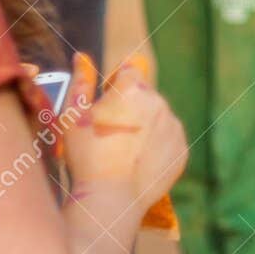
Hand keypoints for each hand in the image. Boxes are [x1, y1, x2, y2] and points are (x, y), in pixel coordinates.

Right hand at [64, 53, 187, 214]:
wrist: (111, 197)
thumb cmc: (86, 155)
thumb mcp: (73, 115)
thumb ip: (81, 81)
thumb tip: (82, 56)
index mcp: (134, 89)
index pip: (127, 71)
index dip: (113, 86)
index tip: (104, 105)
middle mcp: (160, 103)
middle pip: (143, 95)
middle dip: (129, 107)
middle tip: (108, 135)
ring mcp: (174, 128)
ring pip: (157, 118)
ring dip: (143, 126)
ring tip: (122, 152)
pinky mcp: (181, 150)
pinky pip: (167, 140)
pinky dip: (155, 147)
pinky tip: (136, 163)